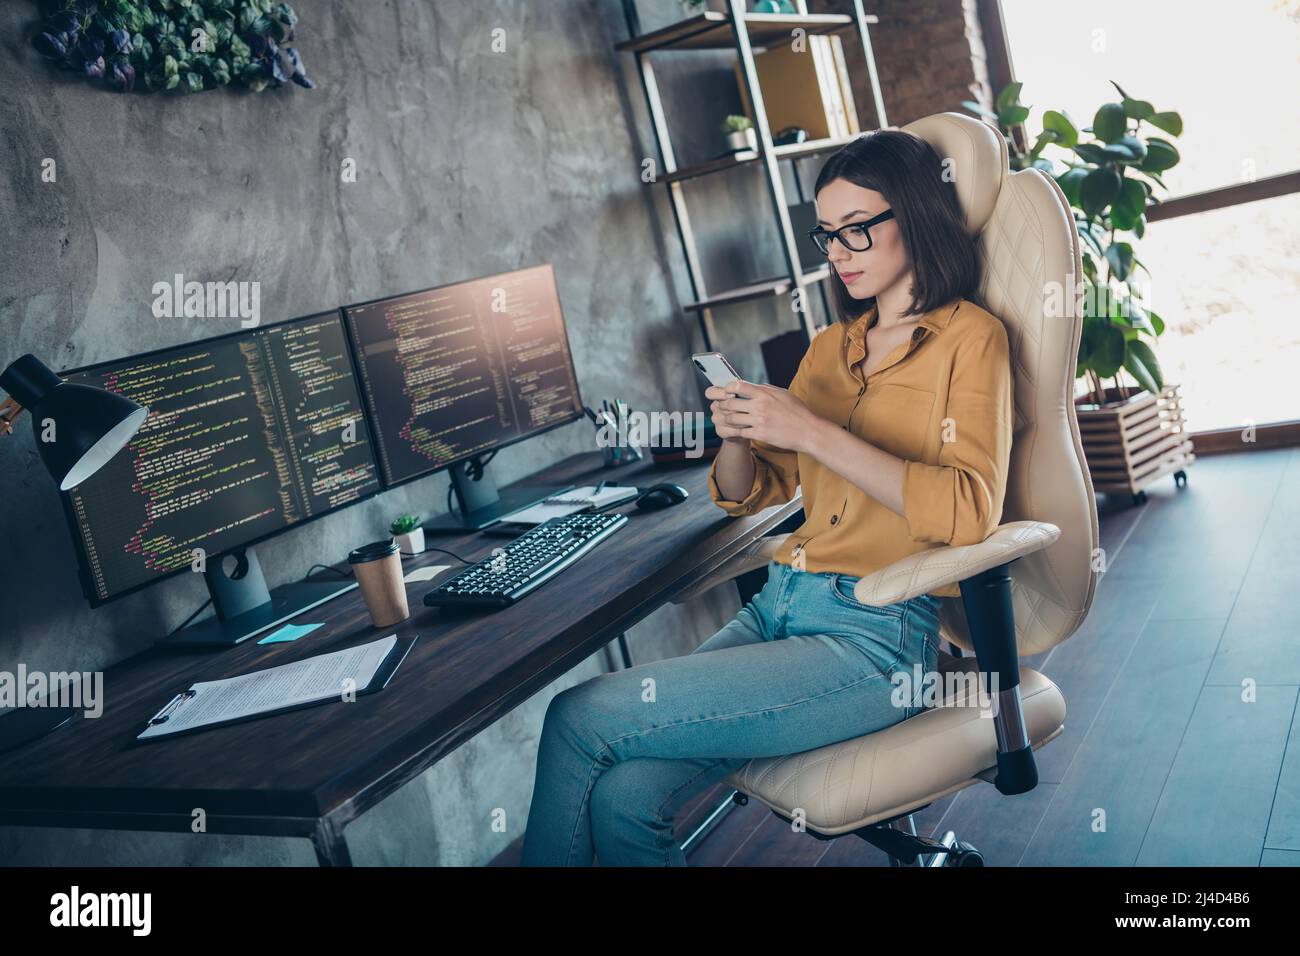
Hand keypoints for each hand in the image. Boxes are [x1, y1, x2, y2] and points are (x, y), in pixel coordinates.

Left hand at [707, 379, 822, 452]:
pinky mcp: (760, 434)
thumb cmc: (798, 412)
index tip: (724, 391)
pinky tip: (730, 430)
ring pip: (732, 418)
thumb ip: (767, 389)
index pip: (738, 385)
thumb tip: (753, 386)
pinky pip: (738, 432)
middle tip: (718, 405)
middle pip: (730, 402)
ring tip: (723, 418)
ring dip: (725, 418)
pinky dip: (732, 431)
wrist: (809, 431)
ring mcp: (759, 420)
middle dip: (721, 404)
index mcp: (765, 393)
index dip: (727, 388)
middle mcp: (760, 405)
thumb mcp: (783, 394)